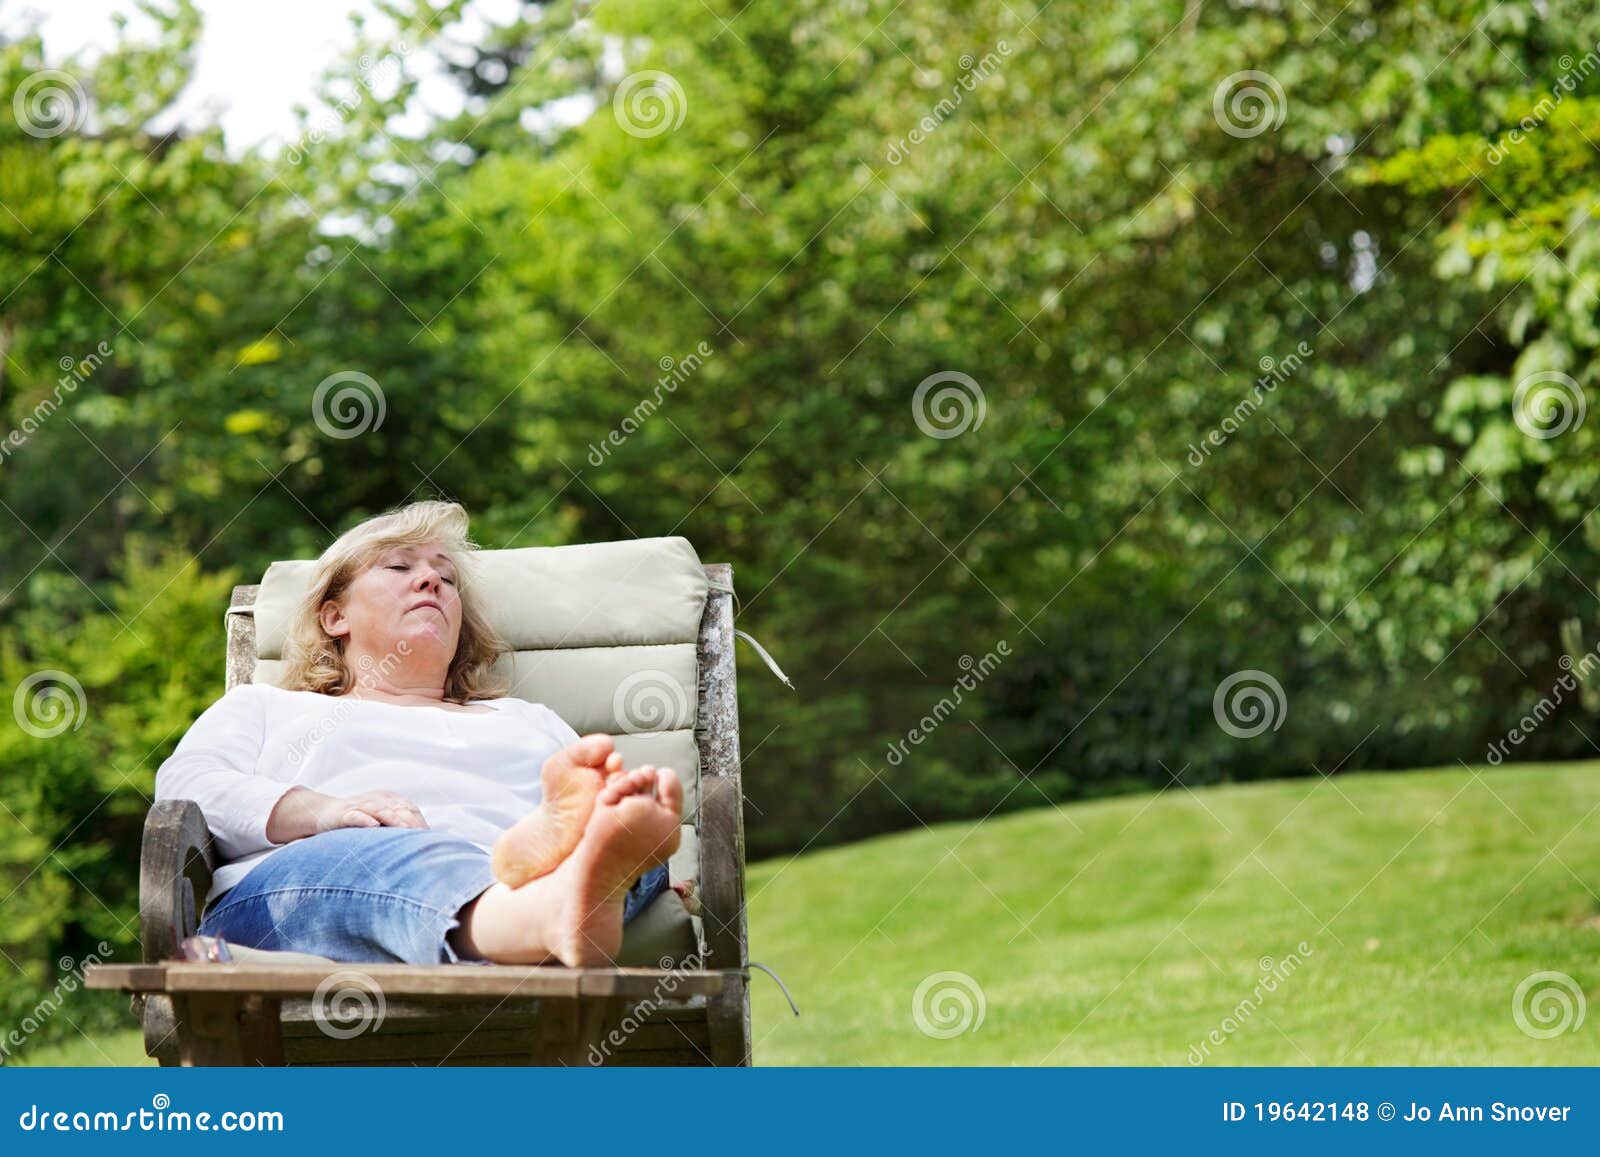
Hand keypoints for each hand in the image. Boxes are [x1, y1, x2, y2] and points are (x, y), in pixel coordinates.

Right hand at [267, 786, 427, 842]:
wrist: (320, 812)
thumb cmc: (355, 821)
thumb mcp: (378, 822)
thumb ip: (396, 829)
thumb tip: (421, 846)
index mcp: (387, 800)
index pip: (409, 808)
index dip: (420, 822)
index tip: (431, 838)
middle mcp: (376, 800)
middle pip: (399, 808)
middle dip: (412, 822)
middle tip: (424, 837)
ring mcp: (359, 806)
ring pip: (380, 810)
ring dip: (394, 819)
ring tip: (406, 830)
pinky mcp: (343, 814)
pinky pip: (355, 815)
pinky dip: (365, 819)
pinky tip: (373, 825)